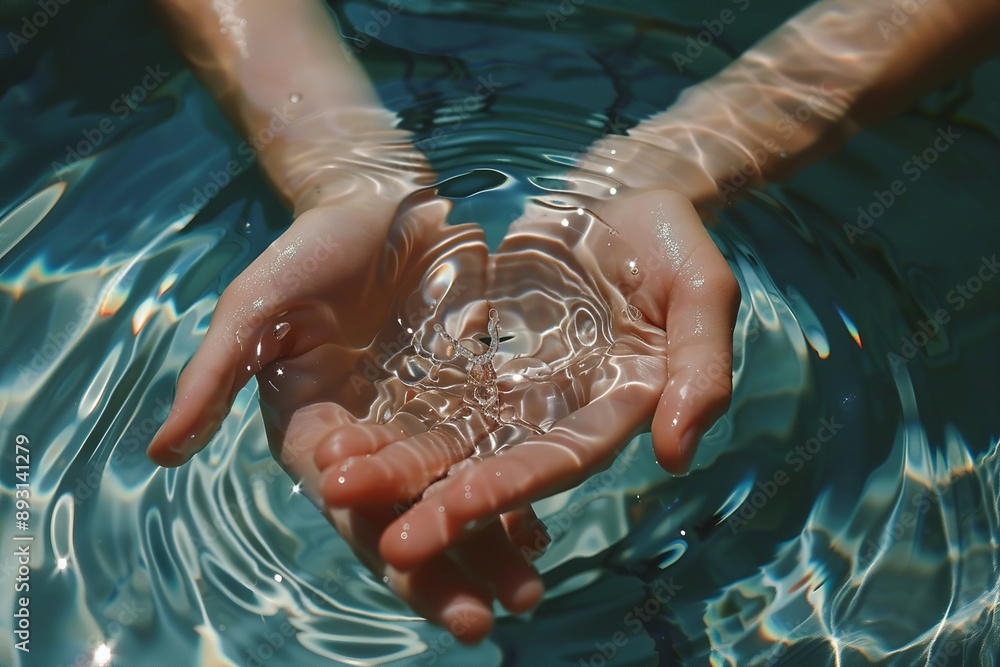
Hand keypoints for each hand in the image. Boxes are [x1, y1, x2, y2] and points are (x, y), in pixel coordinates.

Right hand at [147, 189, 546, 642]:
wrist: (376, 202)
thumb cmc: (309, 248)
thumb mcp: (256, 307)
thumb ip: (215, 378)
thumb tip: (158, 454)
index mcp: (315, 432)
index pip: (352, 507)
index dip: (389, 552)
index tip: (430, 597)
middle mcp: (371, 439)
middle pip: (411, 514)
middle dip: (447, 568)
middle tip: (489, 621)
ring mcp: (423, 417)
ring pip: (458, 490)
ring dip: (491, 542)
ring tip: (528, 593)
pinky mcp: (468, 390)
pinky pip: (495, 445)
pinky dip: (516, 485)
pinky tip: (543, 527)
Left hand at [315, 189, 738, 570]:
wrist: (619, 199)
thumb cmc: (671, 240)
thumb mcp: (703, 292)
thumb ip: (701, 371)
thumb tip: (677, 456)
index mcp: (618, 410)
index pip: (564, 458)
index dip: (516, 484)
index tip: (457, 506)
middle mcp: (562, 416)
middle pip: (499, 469)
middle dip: (447, 509)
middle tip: (394, 546)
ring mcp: (517, 394)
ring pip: (454, 442)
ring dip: (405, 473)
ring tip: (346, 493)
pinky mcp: (480, 366)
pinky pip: (430, 398)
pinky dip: (393, 422)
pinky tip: (345, 441)